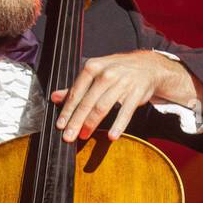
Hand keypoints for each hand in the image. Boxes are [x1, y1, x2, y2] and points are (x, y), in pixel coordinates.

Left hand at [51, 51, 198, 142]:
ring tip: (83, 136)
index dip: (67, 111)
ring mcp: (123, 82)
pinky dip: (118, 125)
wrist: (148, 66)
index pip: (76, 92)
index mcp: (93, 67)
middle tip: (68, 137)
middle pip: (88, 102)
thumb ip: (76, 87)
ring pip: (103, 106)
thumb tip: (54, 98)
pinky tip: (111, 136)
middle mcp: (107, 73)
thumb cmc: (117, 70)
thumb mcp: (95, 73)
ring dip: (92, 123)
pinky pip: (125, 112)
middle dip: (76, 121)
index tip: (60, 125)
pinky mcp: (136, 92)